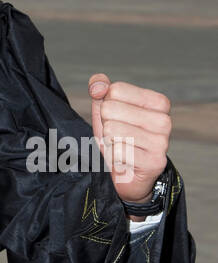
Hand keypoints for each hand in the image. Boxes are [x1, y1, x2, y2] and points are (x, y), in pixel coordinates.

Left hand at [88, 73, 170, 209]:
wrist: (126, 176)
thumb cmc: (117, 138)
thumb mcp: (106, 110)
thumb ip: (100, 89)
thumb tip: (97, 86)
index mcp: (158, 102)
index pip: (116, 90)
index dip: (107, 105)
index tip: (117, 119)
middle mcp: (164, 121)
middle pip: (111, 108)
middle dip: (106, 124)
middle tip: (117, 137)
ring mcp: (162, 142)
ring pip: (112, 129)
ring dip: (109, 142)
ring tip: (120, 148)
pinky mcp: (154, 162)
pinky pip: (117, 151)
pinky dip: (113, 157)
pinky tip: (123, 162)